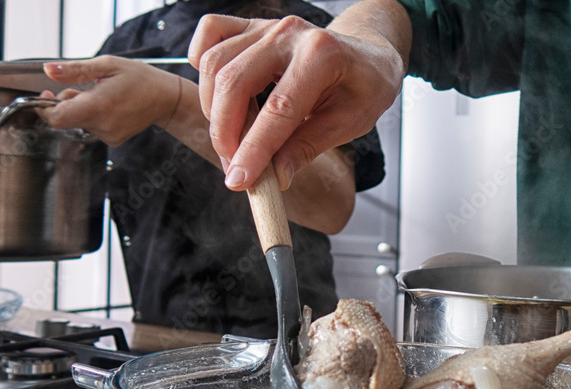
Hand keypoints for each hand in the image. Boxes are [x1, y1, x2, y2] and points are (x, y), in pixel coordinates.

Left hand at [37, 56, 180, 145]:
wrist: (167, 99)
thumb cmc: (139, 78)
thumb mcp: (107, 65)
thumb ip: (74, 70)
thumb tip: (49, 70)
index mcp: (98, 105)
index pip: (57, 118)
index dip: (44, 108)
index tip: (46, 95)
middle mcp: (103, 125)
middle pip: (66, 120)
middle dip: (65, 103)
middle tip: (81, 88)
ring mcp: (109, 135)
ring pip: (79, 123)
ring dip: (81, 109)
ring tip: (101, 95)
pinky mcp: (114, 140)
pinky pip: (92, 128)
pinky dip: (93, 117)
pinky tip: (109, 107)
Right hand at [188, 0, 409, 190]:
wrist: (368, 56)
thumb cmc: (364, 88)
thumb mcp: (349, 124)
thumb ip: (308, 148)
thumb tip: (277, 177)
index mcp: (322, 57)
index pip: (278, 108)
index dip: (254, 149)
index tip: (238, 180)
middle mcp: (289, 34)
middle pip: (234, 82)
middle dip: (225, 132)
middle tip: (233, 168)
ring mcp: (268, 26)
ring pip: (215, 62)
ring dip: (212, 109)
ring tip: (230, 142)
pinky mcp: (252, 25)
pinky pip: (211, 32)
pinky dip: (202, 62)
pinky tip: (215, 93)